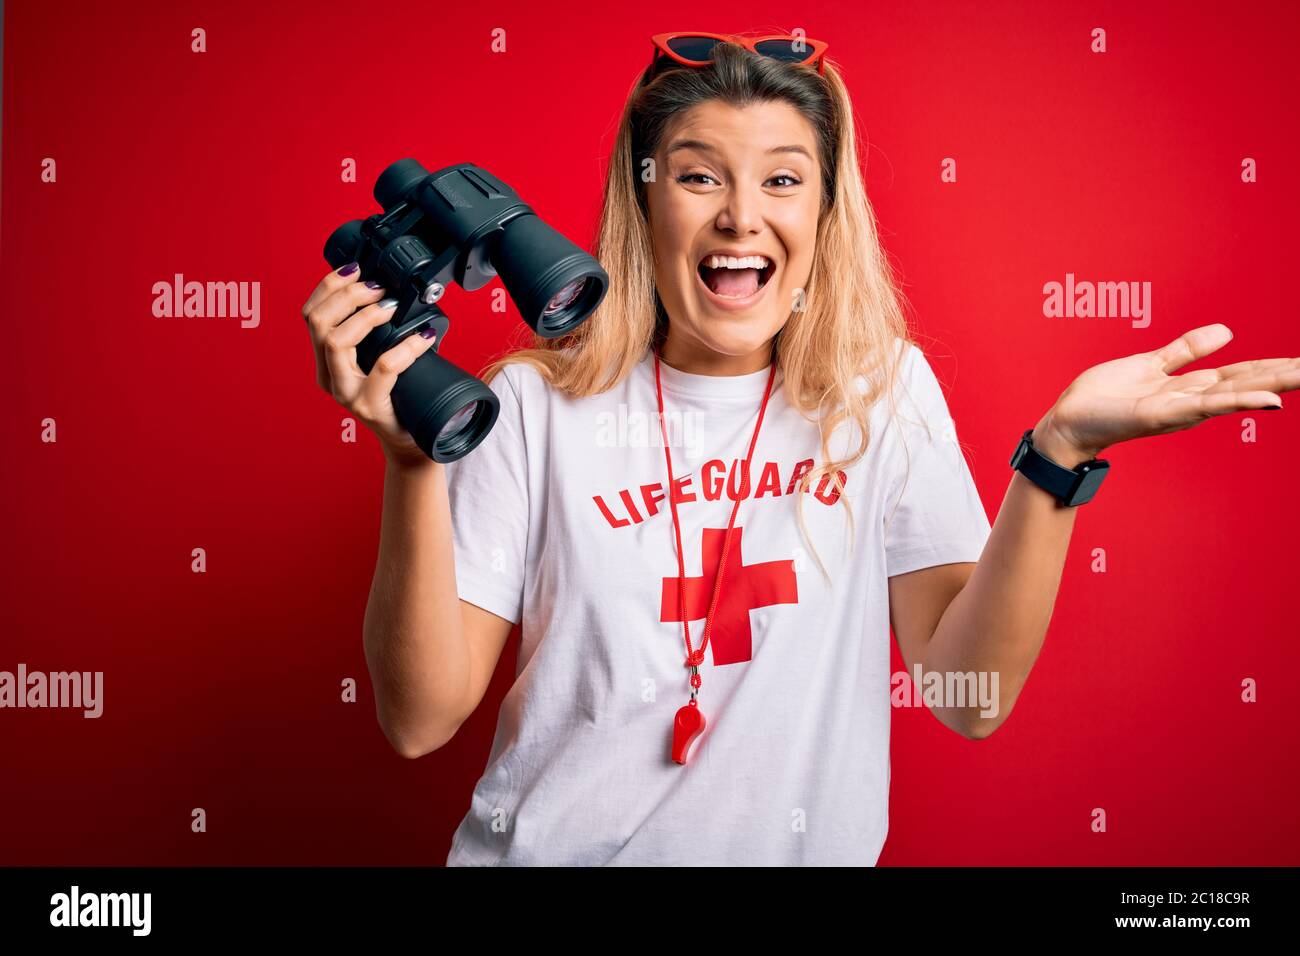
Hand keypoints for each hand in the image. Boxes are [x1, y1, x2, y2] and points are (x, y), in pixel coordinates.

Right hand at [301, 264, 440, 467]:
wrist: (410, 440)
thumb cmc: (398, 397)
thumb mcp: (378, 359)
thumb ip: (375, 333)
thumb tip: (393, 290)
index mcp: (326, 361)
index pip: (311, 315)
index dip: (329, 286)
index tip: (355, 268)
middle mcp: (329, 376)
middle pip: (318, 323)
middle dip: (347, 295)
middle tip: (379, 287)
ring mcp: (346, 393)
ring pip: (336, 341)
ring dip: (366, 315)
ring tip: (391, 307)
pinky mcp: (369, 406)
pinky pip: (383, 367)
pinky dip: (406, 346)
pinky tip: (424, 337)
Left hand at [1033, 324, 1299, 467]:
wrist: (1068, 422)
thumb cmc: (1103, 397)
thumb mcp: (1151, 363)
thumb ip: (1187, 349)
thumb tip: (1227, 331)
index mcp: (1190, 386)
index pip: (1244, 372)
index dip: (1277, 366)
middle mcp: (1191, 399)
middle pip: (1249, 382)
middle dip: (1288, 375)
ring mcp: (1179, 408)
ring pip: (1237, 393)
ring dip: (1275, 385)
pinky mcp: (1162, 414)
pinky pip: (1206, 404)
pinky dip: (1239, 401)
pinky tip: (1269, 400)